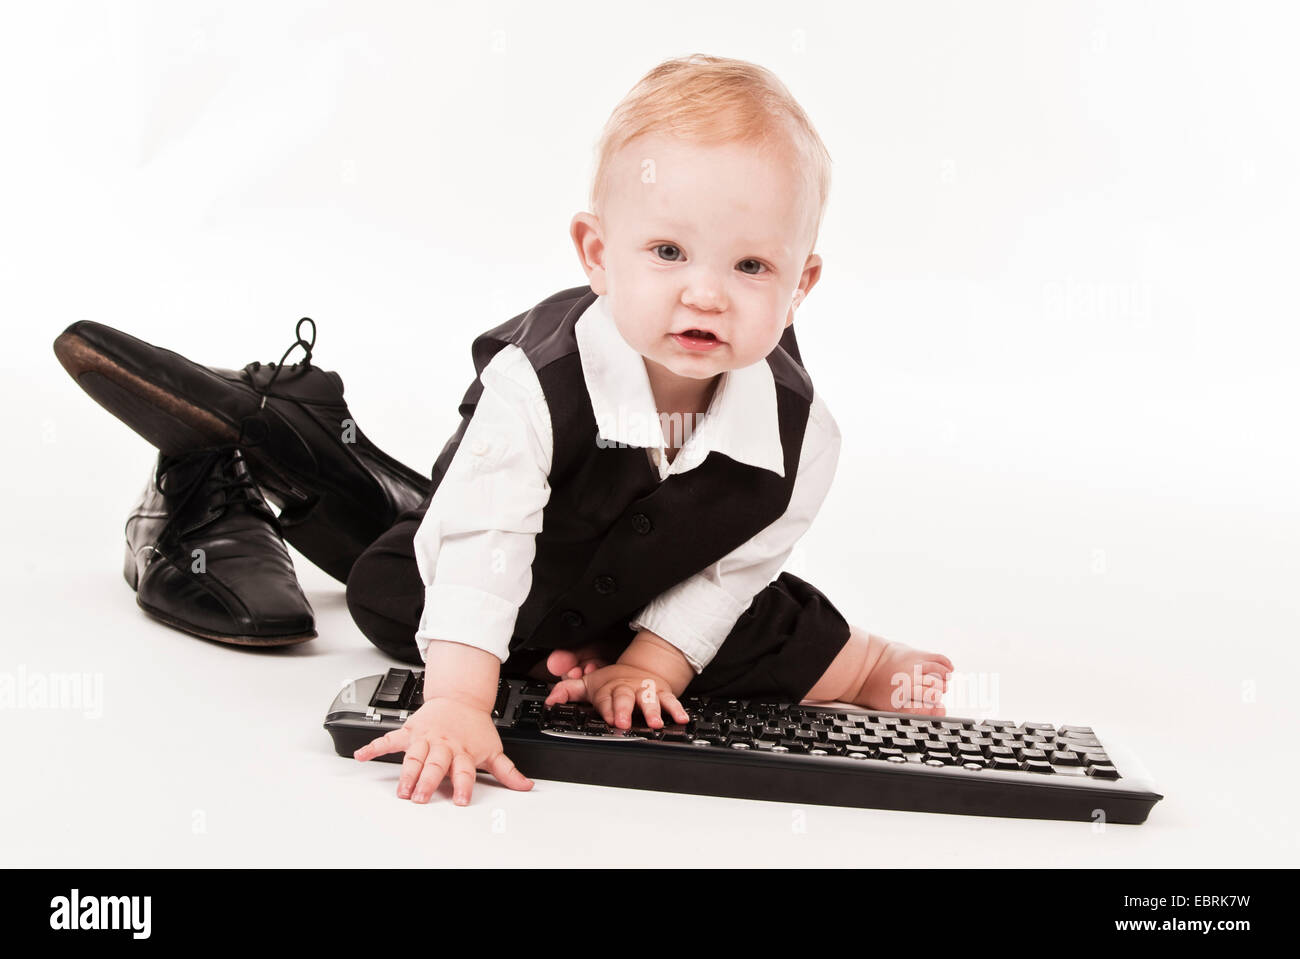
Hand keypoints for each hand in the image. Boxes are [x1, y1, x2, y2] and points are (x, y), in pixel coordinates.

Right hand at [353, 695, 532, 804]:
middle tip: (420, 798)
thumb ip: (507, 771)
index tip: (460, 800)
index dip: (463, 785)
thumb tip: (526, 786)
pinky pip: (389, 739)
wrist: (460, 698)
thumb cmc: (475, 727)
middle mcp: (443, 745)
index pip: (464, 771)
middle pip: (435, 765)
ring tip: (400, 789)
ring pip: (413, 756)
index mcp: (463, 751)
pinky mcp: (410, 733)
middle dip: (427, 781)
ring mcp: (425, 738)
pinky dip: (374, 747)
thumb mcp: (493, 748)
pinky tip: (360, 755)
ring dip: (406, 773)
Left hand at [545, 663, 689, 729]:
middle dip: (625, 710)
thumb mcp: (590, 684)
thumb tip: (550, 700)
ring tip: (655, 723)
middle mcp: (628, 689)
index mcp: (609, 688)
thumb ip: (569, 691)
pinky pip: (671, 701)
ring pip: (649, 700)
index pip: (605, 699)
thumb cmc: (614, 681)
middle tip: (623, 723)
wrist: (642, 668)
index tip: (609, 718)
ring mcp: (645, 691)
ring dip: (652, 711)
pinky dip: (676, 709)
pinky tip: (681, 719)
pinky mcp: (661, 693)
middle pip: (625, 699)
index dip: (607, 708)